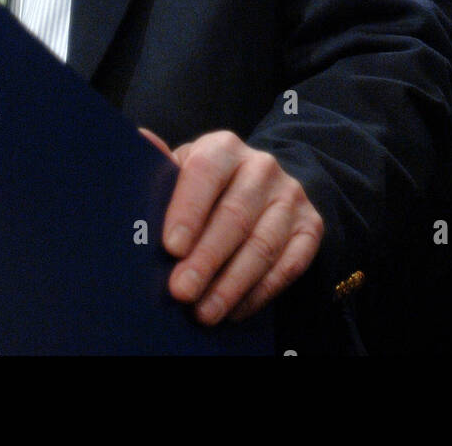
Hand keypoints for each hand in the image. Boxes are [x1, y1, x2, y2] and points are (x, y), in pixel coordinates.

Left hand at [139, 128, 323, 324]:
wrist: (262, 190)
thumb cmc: (205, 188)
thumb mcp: (182, 173)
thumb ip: (162, 168)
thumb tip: (140, 139)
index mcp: (224, 148)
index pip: (206, 172)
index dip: (189, 210)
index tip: (171, 247)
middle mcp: (262, 167)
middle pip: (235, 215)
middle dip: (206, 258)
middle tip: (181, 291)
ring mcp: (291, 196)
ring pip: (263, 244)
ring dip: (232, 284)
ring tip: (204, 312)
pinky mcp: (311, 226)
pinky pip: (290, 264)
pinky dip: (261, 292)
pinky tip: (235, 310)